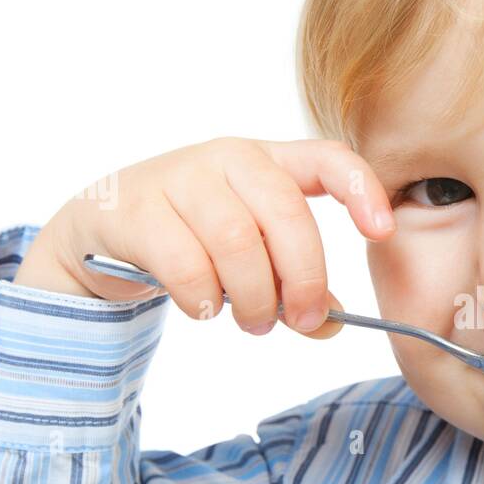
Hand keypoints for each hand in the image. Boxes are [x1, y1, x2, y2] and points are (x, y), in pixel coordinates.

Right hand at [12, 137, 394, 336]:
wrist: (100, 228)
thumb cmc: (193, 238)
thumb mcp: (252, 255)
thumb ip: (295, 286)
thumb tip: (330, 325)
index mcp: (269, 162)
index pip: (327, 158)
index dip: (362, 190)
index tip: (382, 232)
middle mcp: (227, 158)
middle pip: (286, 214)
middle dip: (303, 278)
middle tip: (302, 321)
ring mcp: (178, 177)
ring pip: (237, 242)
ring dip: (254, 297)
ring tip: (252, 322)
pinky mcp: (135, 209)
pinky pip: (186, 263)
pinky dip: (204, 299)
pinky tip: (204, 310)